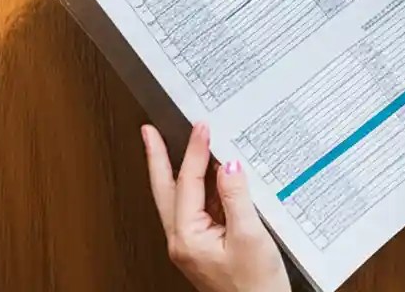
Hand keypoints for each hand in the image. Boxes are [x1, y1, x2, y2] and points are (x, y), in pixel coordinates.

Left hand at [142, 123, 288, 291]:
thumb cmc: (255, 288)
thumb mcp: (249, 236)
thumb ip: (236, 197)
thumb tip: (227, 166)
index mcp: (187, 237)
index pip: (186, 183)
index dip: (194, 152)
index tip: (201, 128)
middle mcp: (183, 241)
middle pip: (165, 191)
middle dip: (157, 159)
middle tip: (149, 133)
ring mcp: (192, 245)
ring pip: (179, 199)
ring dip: (177, 171)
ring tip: (175, 145)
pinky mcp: (205, 247)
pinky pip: (197, 210)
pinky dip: (199, 188)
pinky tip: (209, 177)